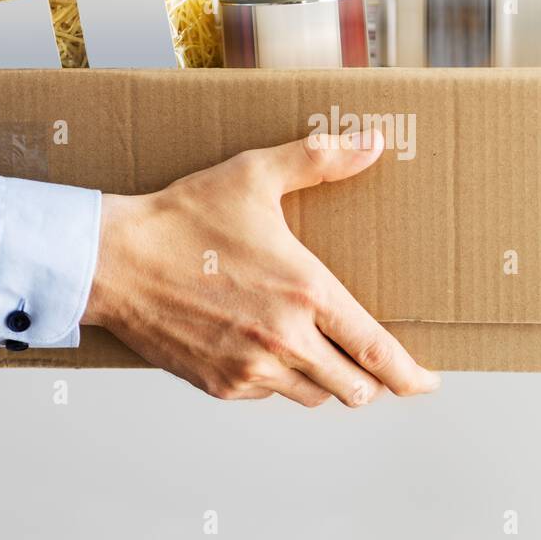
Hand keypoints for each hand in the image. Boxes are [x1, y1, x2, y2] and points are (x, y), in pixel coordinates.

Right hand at [80, 129, 440, 406]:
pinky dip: (278, 381)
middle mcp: (285, 340)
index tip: (427, 382)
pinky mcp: (220, 385)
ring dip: (326, 382)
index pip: (377, 351)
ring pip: (314, 396)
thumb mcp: (254, 176)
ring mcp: (251, 369)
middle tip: (372, 365)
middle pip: (355, 389)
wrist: (113, 260)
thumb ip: (319, 160)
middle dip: (371, 381)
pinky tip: (265, 349)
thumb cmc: (183, 217)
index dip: (411, 375)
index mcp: (306, 292)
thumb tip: (372, 143)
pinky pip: (268, 395)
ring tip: (320, 353)